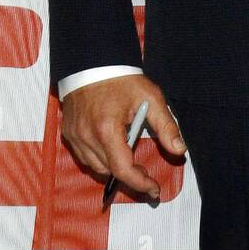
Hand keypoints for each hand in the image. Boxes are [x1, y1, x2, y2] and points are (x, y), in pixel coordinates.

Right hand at [61, 74, 184, 198]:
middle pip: (110, 171)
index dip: (140, 183)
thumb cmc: (122, 79)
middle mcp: (87, 136)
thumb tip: (179, 150)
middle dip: (129, 175)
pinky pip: (85, 157)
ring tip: (129, 155)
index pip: (123, 169)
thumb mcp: (151, 97)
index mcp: (107, 128)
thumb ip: (166, 126)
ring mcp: (75, 136)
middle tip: (145, 171)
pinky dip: (99, 158)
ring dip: (114, 167)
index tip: (153, 188)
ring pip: (96, 167)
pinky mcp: (68, 133)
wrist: (94, 62)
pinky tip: (111, 147)